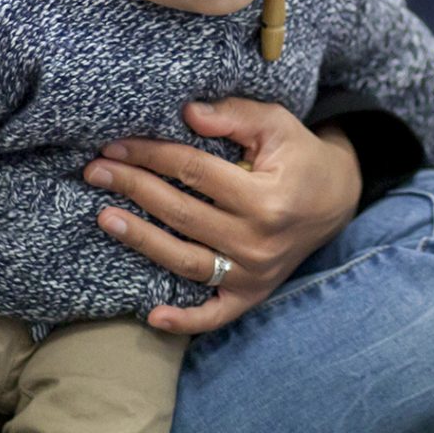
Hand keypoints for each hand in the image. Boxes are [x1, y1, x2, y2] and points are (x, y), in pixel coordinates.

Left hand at [85, 98, 365, 335]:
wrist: (337, 199)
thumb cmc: (299, 156)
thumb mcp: (277, 125)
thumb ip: (234, 115)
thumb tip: (187, 112)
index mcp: (266, 198)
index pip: (194, 172)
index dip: (151, 156)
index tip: (115, 146)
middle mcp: (259, 241)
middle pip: (182, 214)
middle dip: (134, 189)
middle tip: (96, 172)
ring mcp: (255, 272)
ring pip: (186, 261)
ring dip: (141, 240)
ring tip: (104, 218)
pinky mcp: (253, 293)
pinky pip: (216, 314)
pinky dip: (186, 320)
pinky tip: (152, 314)